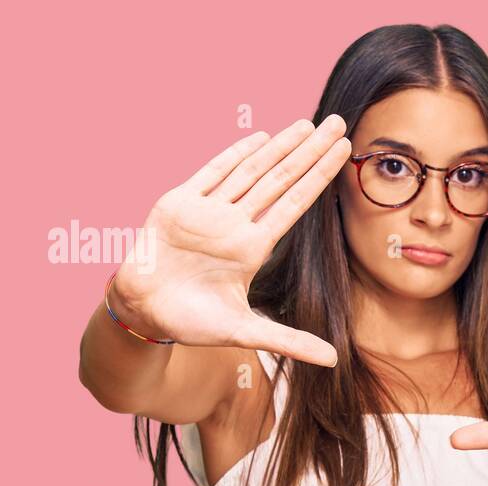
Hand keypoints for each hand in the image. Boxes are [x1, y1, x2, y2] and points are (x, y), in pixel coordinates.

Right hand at [108, 116, 352, 366]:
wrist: (142, 313)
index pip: (295, 203)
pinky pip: (210, 173)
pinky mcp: (178, 203)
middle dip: (310, 150)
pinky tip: (259, 139)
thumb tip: (333, 360)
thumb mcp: (246, 332)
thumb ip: (289, 341)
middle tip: (338, 122)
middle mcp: (235, 224)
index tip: (345, 153)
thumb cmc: (191, 322)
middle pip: (281, 179)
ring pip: (251, 170)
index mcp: (252, 248)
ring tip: (308, 124)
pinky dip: (234, 155)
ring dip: (279, 146)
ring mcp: (209, 211)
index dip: (320, 177)